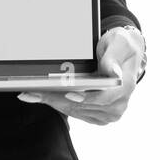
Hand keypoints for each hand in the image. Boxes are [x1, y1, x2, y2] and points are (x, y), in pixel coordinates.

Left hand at [15, 24, 143, 124]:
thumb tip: (113, 73)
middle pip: (82, 106)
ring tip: (33, 92)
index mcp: (125, 87)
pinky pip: (76, 113)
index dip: (82, 97)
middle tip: (33, 91)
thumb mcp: (119, 44)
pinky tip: (44, 96)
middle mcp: (118, 104)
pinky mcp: (99, 116)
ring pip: (75, 111)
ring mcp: (109, 113)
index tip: (64, 93)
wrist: (125, 54)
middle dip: (57, 98)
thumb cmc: (121, 46)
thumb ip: (113, 59)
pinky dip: (59, 104)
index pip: (101, 97)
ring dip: (54, 102)